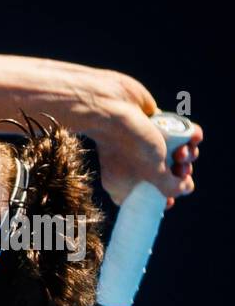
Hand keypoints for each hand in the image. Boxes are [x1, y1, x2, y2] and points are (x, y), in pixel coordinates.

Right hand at [96, 76, 200, 208]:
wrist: (112, 106)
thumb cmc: (128, 143)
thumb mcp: (153, 172)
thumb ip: (171, 186)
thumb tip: (185, 189)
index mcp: (122, 183)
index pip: (143, 198)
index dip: (161, 199)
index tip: (172, 197)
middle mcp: (130, 166)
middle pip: (162, 176)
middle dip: (179, 173)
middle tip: (182, 169)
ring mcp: (140, 145)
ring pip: (171, 154)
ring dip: (187, 153)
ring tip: (185, 149)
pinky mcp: (151, 125)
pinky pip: (174, 133)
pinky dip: (187, 134)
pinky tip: (194, 135)